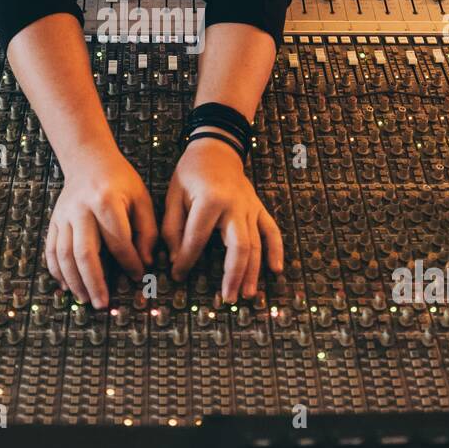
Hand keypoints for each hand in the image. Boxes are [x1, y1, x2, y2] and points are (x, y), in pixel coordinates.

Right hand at [44, 149, 156, 308]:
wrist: (88, 159)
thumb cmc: (120, 181)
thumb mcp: (141, 198)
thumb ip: (147, 231)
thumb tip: (145, 262)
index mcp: (105, 202)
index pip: (118, 241)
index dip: (129, 263)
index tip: (138, 276)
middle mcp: (81, 210)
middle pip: (84, 253)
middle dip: (94, 282)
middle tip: (103, 304)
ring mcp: (63, 216)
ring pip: (64, 255)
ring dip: (74, 281)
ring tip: (85, 299)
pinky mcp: (54, 221)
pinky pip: (51, 250)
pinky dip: (57, 271)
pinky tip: (66, 286)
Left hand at [162, 134, 283, 301]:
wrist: (217, 148)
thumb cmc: (191, 173)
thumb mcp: (173, 195)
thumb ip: (172, 228)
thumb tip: (176, 260)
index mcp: (210, 200)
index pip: (197, 239)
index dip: (186, 261)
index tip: (178, 276)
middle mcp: (235, 205)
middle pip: (239, 246)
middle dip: (233, 275)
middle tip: (227, 299)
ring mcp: (251, 208)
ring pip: (257, 243)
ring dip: (253, 271)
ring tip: (246, 294)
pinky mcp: (259, 208)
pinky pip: (272, 231)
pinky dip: (276, 250)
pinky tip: (276, 270)